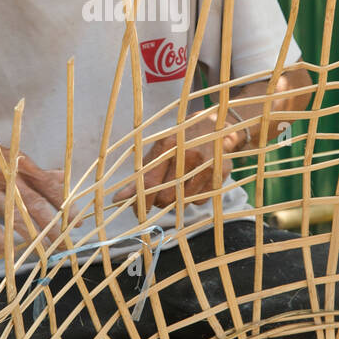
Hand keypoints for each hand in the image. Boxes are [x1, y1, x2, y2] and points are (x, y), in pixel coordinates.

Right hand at [0, 127, 63, 250]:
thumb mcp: (5, 156)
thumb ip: (32, 170)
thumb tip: (61, 177)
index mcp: (15, 160)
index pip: (46, 182)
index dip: (63, 202)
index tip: (78, 218)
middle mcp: (3, 173)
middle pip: (33, 203)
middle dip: (53, 224)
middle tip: (67, 241)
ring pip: (13, 215)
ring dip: (32, 235)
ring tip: (47, 251)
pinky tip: (10, 253)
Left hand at [112, 110, 245, 212]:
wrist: (216, 126)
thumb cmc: (180, 141)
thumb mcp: (159, 152)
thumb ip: (140, 177)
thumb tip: (118, 200)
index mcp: (168, 145)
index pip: (150, 183)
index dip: (142, 203)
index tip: (139, 212)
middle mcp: (188, 154)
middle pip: (166, 198)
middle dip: (161, 203)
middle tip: (162, 196)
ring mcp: (206, 164)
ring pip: (184, 202)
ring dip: (178, 201)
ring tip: (180, 185)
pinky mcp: (220, 174)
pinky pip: (201, 201)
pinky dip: (195, 198)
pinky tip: (196, 182)